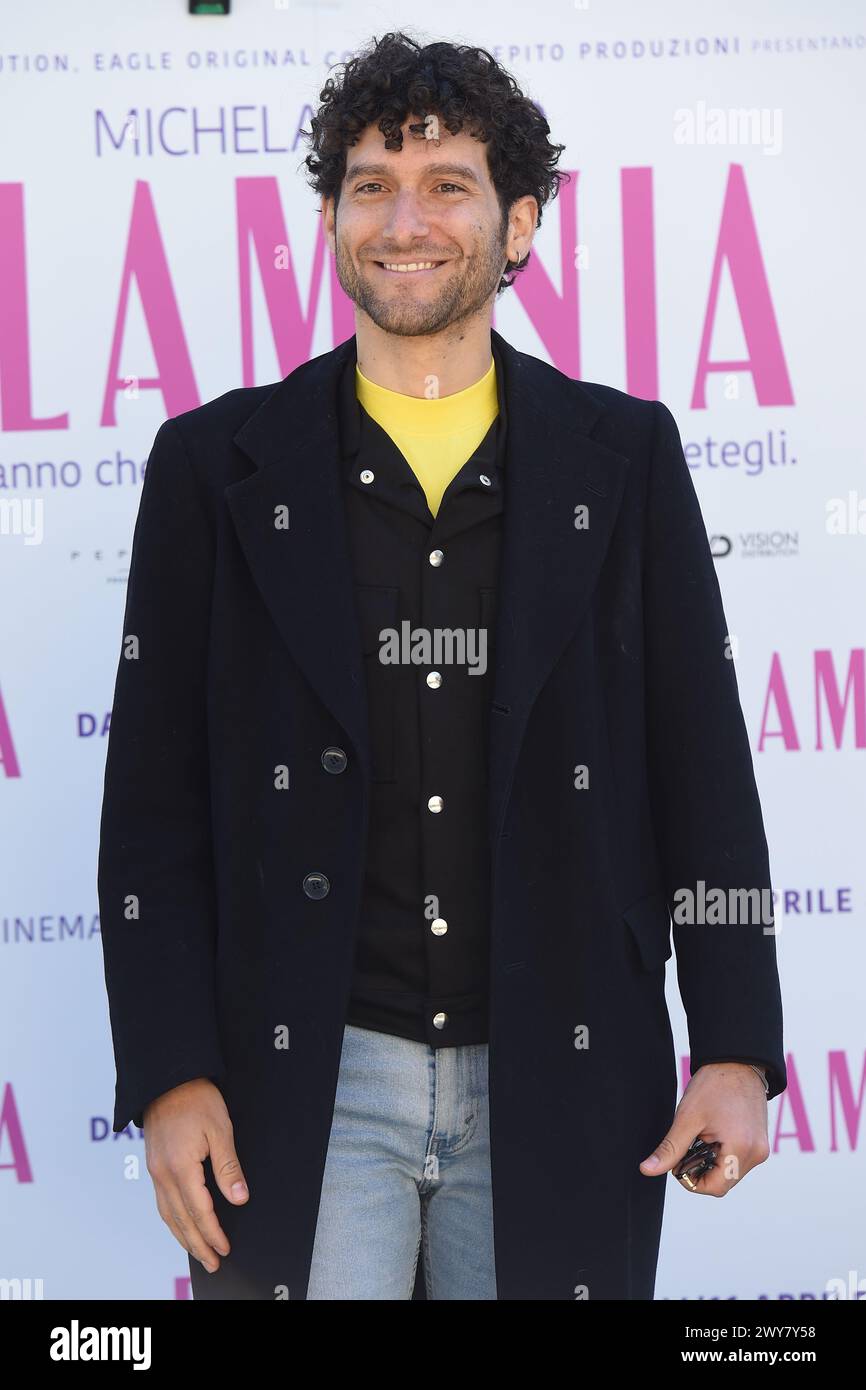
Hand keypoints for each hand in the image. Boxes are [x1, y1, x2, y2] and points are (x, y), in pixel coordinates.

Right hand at [143, 1077, 249, 1271]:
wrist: (168, 1078)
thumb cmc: (196, 1099)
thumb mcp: (220, 1129)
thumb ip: (228, 1167)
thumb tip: (239, 1199)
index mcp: (180, 1167)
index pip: (199, 1211)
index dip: (213, 1233)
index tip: (225, 1248)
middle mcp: (163, 1174)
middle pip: (181, 1220)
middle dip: (198, 1244)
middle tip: (213, 1263)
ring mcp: (155, 1170)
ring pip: (167, 1214)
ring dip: (183, 1236)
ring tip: (198, 1252)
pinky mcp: (154, 1164)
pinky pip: (161, 1201)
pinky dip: (172, 1220)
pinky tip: (180, 1225)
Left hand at [638, 1062, 769, 1194]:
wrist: (737, 1060)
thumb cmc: (714, 1084)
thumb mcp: (687, 1118)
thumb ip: (670, 1148)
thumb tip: (647, 1170)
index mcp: (742, 1149)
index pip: (715, 1187)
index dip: (692, 1180)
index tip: (679, 1160)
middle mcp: (757, 1153)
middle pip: (723, 1182)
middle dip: (701, 1170)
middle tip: (688, 1144)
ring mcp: (761, 1148)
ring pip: (730, 1172)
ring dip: (712, 1162)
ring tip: (702, 1136)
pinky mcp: (760, 1142)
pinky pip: (738, 1160)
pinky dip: (722, 1154)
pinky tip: (713, 1134)